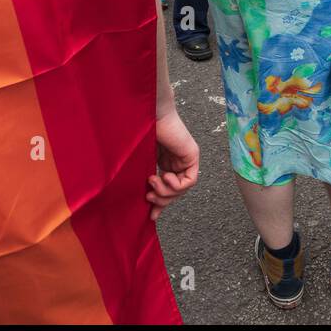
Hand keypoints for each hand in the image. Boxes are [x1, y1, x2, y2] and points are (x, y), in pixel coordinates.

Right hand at [148, 106, 198, 220]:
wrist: (148, 114)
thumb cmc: (139, 132)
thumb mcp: (141, 164)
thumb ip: (143, 179)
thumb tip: (141, 201)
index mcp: (165, 162)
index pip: (168, 189)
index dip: (161, 204)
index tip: (151, 216)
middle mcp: (177, 161)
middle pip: (177, 192)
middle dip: (162, 200)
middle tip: (148, 197)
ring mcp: (186, 158)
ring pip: (183, 189)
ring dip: (167, 193)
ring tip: (152, 182)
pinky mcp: (192, 155)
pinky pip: (190, 180)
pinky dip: (176, 185)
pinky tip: (164, 176)